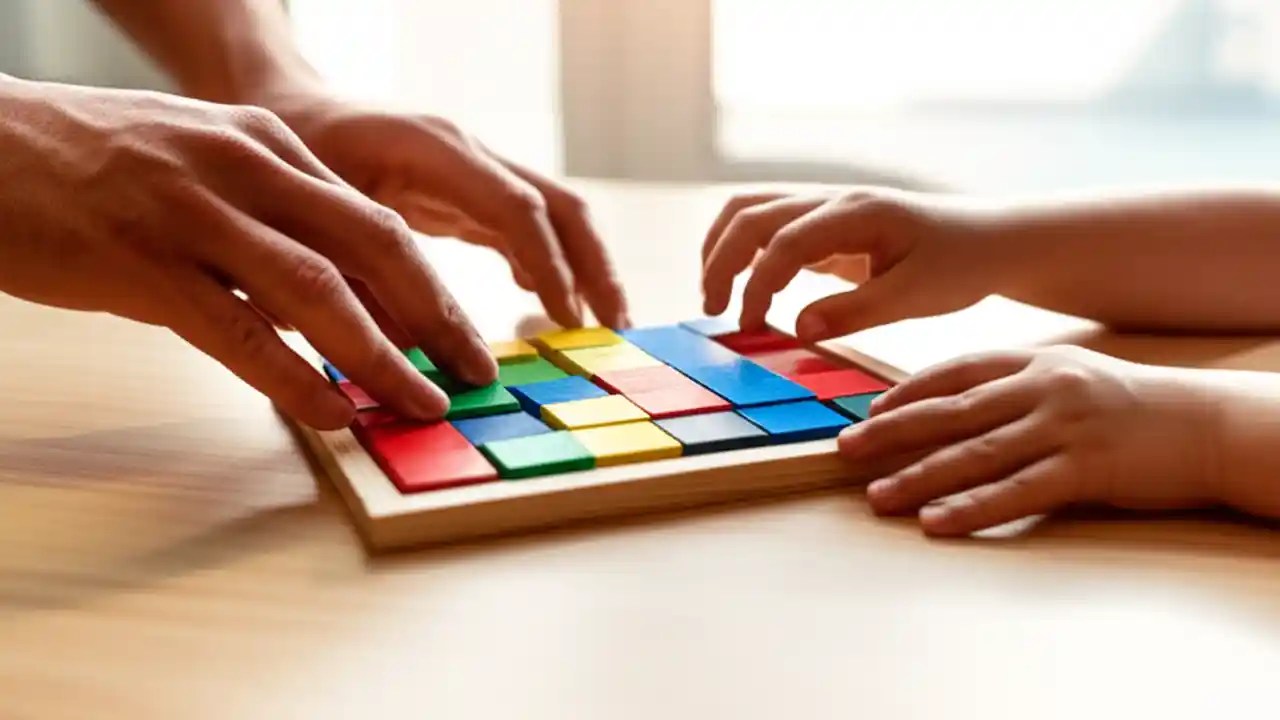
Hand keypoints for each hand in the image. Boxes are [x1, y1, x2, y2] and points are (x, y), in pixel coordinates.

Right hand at [0, 78, 494, 429]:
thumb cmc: (93, 162)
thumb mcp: (200, 166)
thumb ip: (269, 219)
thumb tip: (331, 302)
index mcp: (266, 144)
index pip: (373, 221)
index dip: (427, 287)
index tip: (460, 338)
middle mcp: (245, 170)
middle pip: (372, 246)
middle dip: (435, 316)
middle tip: (474, 373)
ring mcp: (195, 215)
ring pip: (317, 289)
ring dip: (381, 355)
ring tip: (422, 405)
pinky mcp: (141, 265)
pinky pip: (238, 330)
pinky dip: (293, 375)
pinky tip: (332, 412)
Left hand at [258, 92, 629, 329]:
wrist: (289, 104)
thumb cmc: (292, 146)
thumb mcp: (314, 203)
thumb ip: (362, 262)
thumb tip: (410, 341)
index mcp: (435, 147)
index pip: (517, 208)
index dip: (551, 267)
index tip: (569, 321)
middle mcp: (467, 153)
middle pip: (560, 206)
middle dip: (594, 267)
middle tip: (614, 327)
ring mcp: (474, 170)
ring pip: (554, 216)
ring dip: (584, 269)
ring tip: (601, 325)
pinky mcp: (468, 192)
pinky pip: (525, 228)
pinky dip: (548, 266)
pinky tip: (554, 307)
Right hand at [700, 187, 1012, 339]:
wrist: (991, 240)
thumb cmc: (962, 265)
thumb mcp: (917, 296)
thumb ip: (856, 312)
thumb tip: (797, 330)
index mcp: (857, 212)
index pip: (784, 241)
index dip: (757, 285)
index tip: (751, 328)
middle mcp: (834, 200)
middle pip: (750, 213)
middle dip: (720, 260)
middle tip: (713, 312)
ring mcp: (827, 208)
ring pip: (752, 211)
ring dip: (723, 249)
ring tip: (716, 299)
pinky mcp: (827, 225)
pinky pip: (770, 228)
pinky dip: (746, 254)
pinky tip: (747, 291)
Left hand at [838, 346, 1224, 535]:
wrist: (1207, 424)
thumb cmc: (1131, 403)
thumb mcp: (1070, 374)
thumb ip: (1015, 383)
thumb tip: (955, 402)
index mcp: (1033, 362)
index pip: (954, 371)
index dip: (906, 393)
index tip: (867, 413)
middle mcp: (1041, 388)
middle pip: (950, 412)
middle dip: (892, 433)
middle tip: (845, 449)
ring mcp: (1062, 427)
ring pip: (973, 454)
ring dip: (917, 477)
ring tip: (877, 497)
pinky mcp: (1084, 469)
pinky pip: (1015, 492)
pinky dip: (970, 508)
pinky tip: (935, 521)